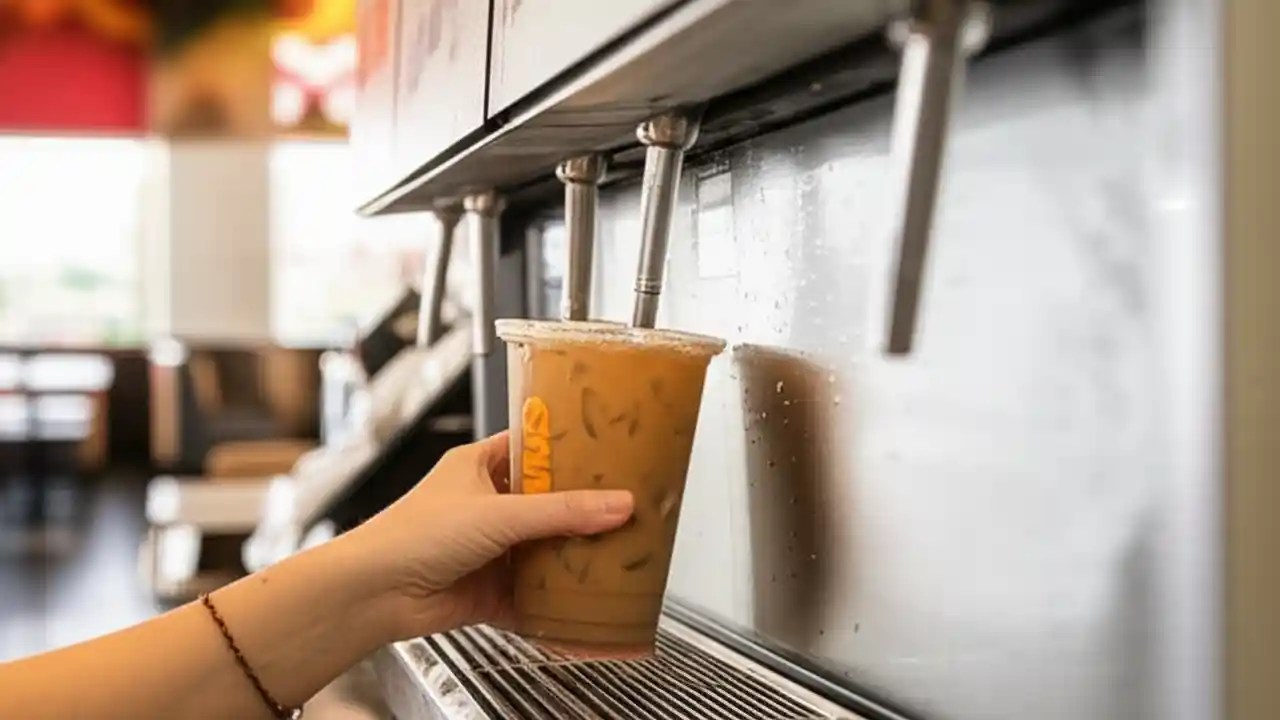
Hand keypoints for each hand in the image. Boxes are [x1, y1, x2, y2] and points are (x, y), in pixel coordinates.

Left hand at [347, 432, 633, 640]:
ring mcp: (487, 550)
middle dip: (580, 510)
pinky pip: (531, 596)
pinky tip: (584, 606)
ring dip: (570, 556)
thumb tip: (618, 504)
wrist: (374, 594)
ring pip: (541, 550)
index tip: (607, 451)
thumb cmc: (412, 535)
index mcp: (477, 467)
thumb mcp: (498, 513)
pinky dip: (555, 602)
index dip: (566, 449)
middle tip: (624, 507)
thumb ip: (562, 512)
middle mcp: (483, 506)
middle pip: (544, 503)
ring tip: (617, 553)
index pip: (531, 447)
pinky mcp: (488, 591)